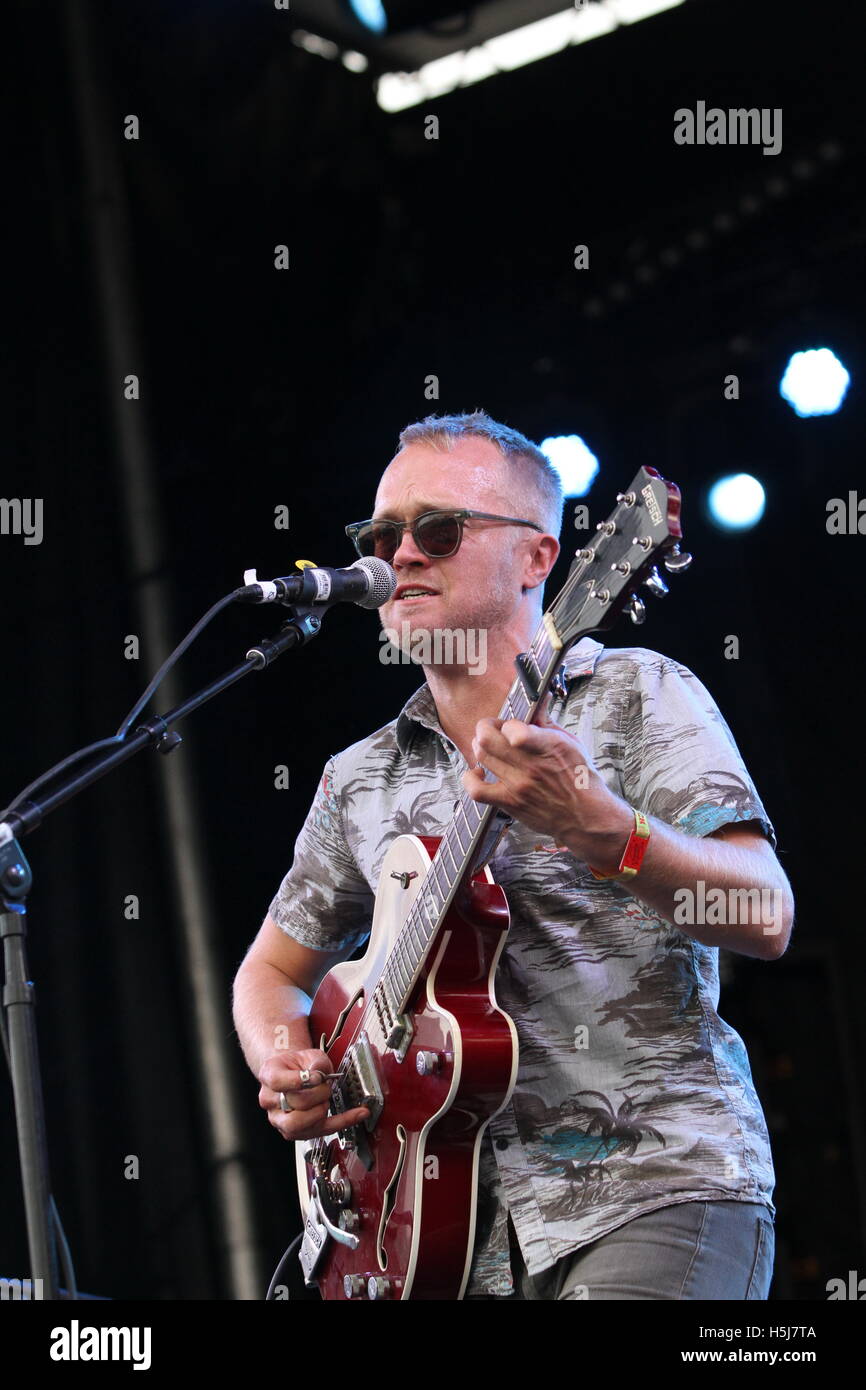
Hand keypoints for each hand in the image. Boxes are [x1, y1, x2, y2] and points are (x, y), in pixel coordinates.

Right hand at [257, 1046, 369, 1141]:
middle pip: (294, 1104)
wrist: (294, 1074)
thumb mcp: (309, 1054)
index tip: (317, 1077)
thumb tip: (318, 1072)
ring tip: (326, 1100)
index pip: (277, 1081)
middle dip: (318, 1095)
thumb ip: (317, 1061)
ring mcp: (279, 1119)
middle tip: (326, 1086)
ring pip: (299, 1125)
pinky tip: (358, 1114)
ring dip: (321, 1111)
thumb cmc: (300, 1065)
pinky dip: (342, 1122)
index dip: (298, 1080)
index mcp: (269, 1075)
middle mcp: (269, 1100)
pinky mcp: (293, 1132)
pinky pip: (319, 1132)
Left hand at [461, 700, 632, 869]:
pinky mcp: (510, 803)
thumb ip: (546, 721)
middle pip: (488, 739)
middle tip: (494, 729)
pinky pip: (476, 790)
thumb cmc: (581, 778)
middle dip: (486, 726)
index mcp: (549, 747)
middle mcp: (531, 767)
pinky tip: (479, 773)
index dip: (508, 723)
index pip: (515, 731)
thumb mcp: (570, 742)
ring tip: (488, 746)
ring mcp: (518, 786)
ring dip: (480, 745)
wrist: (586, 816)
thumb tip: (538, 697)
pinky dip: (470, 779)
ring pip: (481, 756)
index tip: (512, 724)